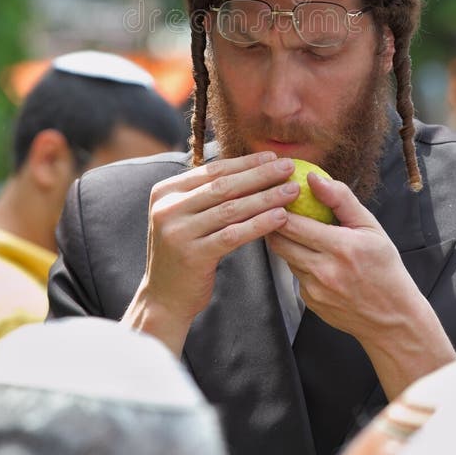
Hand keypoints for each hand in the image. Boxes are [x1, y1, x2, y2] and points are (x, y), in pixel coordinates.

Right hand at [122, 151, 298, 354]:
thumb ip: (206, 194)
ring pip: (231, 209)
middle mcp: (168, 208)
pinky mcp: (193, 255)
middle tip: (289, 167)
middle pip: (223, 186)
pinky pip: (233, 235)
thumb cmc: (185, 251)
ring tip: (292, 191)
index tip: (272, 157)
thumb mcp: (185, 216)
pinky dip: (259, 224)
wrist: (163, 298)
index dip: (245, 162)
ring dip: (266, 198)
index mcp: (165, 191)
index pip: (212, 170)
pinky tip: (281, 217)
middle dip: (260, 175)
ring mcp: (178, 232)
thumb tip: (250, 167)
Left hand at [267, 172, 455, 397]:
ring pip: (285, 258)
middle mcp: (323, 271)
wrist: (393, 319)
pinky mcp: (310, 302)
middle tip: (278, 210)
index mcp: (340, 247)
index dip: (279, 207)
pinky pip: (296, 275)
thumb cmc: (385, 268)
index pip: (292, 223)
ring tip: (298, 231)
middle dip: (274, 224)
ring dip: (287, 243)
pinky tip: (315, 259)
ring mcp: (314, 290)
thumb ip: (340, 199)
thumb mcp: (370, 226)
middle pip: (279, 241)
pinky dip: (300, 263)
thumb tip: (312, 178)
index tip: (280, 196)